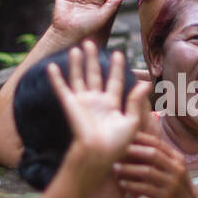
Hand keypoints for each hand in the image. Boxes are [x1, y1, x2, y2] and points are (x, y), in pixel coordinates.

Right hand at [45, 41, 149, 171]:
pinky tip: (51, 66)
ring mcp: (83, 102)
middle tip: (91, 42)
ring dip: (77, 63)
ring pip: (79, 77)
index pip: (115, 81)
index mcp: (112, 105)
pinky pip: (62, 88)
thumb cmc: (117, 144)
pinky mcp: (71, 105)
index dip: (117, 67)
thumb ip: (136, 101)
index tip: (119, 53)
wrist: (98, 154)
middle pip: (95, 75)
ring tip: (77, 48)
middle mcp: (97, 101)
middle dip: (93, 59)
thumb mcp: (132, 122)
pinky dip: (56, 78)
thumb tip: (146, 83)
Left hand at [113, 131, 197, 197]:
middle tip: (118, 150)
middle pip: (153, 154)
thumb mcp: (174, 169)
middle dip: (134, 151)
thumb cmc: (177, 186)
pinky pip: (145, 189)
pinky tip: (122, 183)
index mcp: (178, 159)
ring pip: (147, 172)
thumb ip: (161, 158)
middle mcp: (176, 169)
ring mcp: (172, 183)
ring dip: (129, 169)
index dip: (141, 138)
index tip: (126, 135)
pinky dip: (132, 185)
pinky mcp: (166, 197)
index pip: (158, 143)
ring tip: (115, 167)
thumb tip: (136, 147)